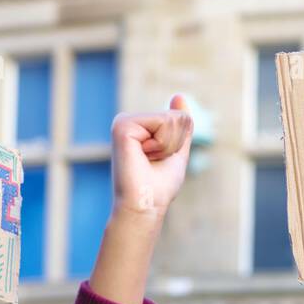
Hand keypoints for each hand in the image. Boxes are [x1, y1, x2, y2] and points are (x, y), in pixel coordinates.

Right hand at [109, 93, 192, 222]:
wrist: (144, 206)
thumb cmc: (159, 187)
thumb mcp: (176, 151)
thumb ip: (180, 126)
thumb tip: (179, 96)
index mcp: (139, 126)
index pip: (179, 117)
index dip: (179, 143)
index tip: (160, 161)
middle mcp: (129, 120)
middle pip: (177, 116)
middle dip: (175, 144)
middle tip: (154, 162)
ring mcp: (124, 121)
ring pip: (171, 118)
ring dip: (168, 146)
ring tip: (148, 161)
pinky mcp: (123, 125)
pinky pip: (162, 122)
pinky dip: (161, 144)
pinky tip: (143, 156)